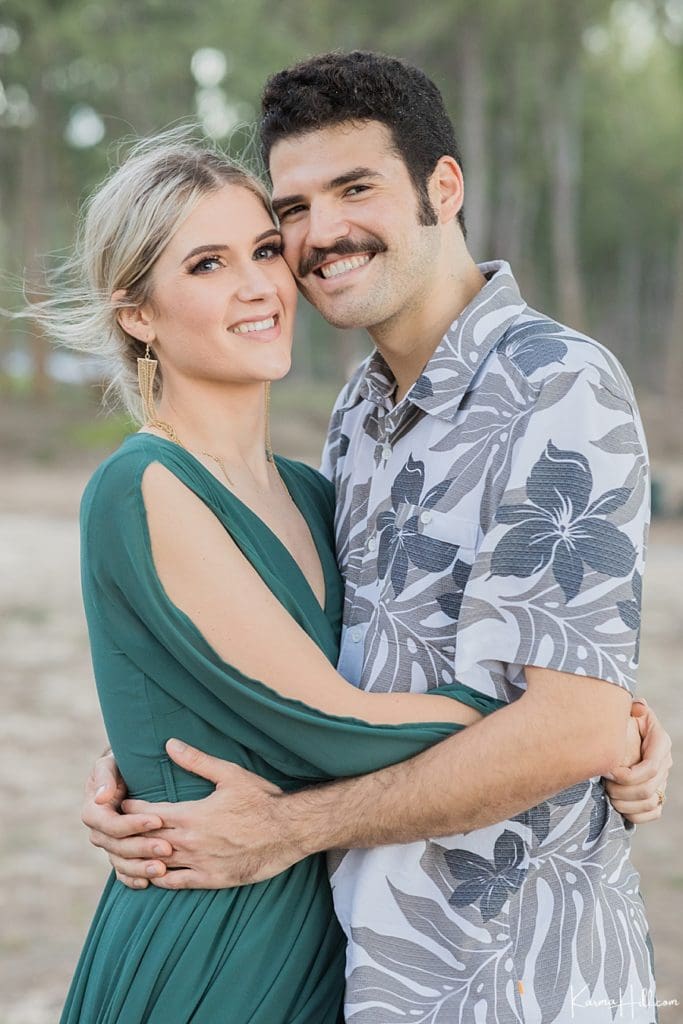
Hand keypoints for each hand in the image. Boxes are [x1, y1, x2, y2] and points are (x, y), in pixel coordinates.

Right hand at [82, 750, 165, 888]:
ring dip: (141, 868)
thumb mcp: (110, 763)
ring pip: (121, 863)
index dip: (132, 825)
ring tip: (163, 870)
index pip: (111, 824)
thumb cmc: (120, 763)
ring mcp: (109, 845)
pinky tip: (150, 882)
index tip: (158, 820)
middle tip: (168, 848)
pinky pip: (123, 873)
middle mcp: (98, 831)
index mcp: (93, 811)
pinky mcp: (119, 854)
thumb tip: (101, 798)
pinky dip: (133, 879)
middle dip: (143, 848)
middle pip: (118, 847)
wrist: (126, 773)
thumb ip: (105, 776)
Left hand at [118, 739, 297, 889]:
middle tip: (116, 827)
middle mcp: (190, 842)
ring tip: (129, 850)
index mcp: (191, 815)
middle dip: (129, 833)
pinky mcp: (212, 880)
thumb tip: (169, 744)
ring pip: (157, 865)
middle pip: (146, 841)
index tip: (121, 802)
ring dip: (140, 857)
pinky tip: (152, 874)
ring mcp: (200, 863)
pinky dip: (159, 879)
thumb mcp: (230, 774)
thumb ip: (197, 761)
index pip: (147, 813)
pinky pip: (176, 885)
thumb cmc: (261, 798)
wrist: (289, 831)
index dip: (131, 808)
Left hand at [604, 699, 672, 823]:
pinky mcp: (656, 794)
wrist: (617, 732)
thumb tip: (638, 707)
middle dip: (622, 790)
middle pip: (649, 788)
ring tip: (607, 794)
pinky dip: (635, 815)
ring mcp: (662, 780)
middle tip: (603, 784)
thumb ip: (632, 708)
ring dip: (625, 803)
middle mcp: (664, 762)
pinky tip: (618, 806)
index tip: (607, 772)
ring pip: (650, 803)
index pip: (651, 767)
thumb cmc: (619, 719)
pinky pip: (653, 813)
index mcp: (660, 742)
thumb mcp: (625, 709)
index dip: (628, 775)